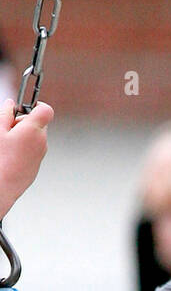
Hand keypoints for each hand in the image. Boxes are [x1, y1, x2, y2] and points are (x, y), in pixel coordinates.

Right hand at [0, 99, 53, 219]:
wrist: (2, 186)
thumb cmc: (0, 159)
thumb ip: (6, 113)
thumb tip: (11, 104)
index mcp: (33, 130)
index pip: (46, 110)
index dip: (37, 105)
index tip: (26, 106)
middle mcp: (41, 142)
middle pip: (39, 124)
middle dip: (25, 121)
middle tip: (8, 128)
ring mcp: (40, 155)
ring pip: (36, 137)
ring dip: (24, 135)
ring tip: (7, 143)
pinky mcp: (36, 165)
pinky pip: (33, 150)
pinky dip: (24, 147)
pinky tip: (10, 154)